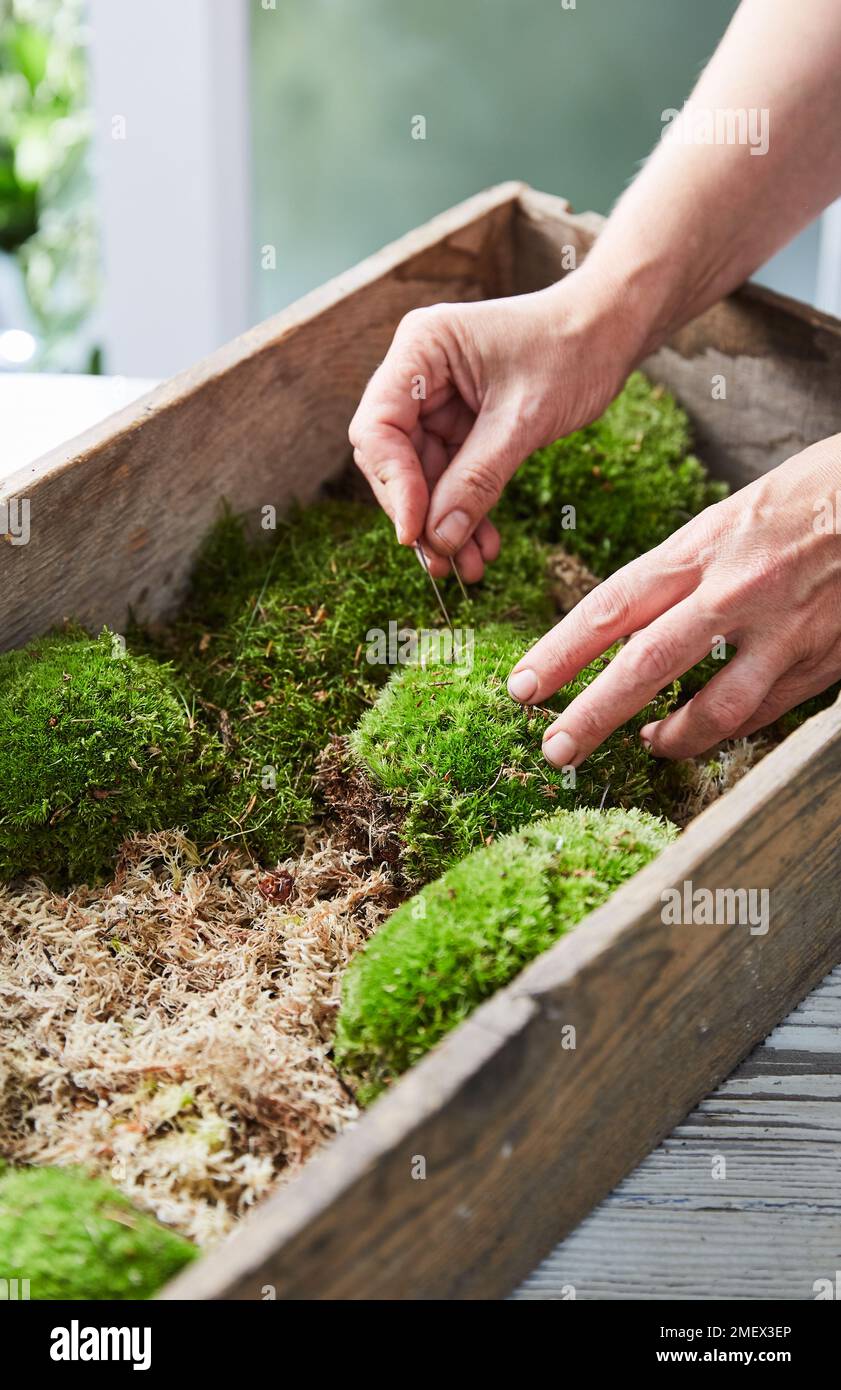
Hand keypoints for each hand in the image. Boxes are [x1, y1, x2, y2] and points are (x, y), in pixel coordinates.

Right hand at [348, 271, 638, 579]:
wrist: (610, 331)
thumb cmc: (573, 348)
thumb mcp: (524, 419)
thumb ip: (478, 478)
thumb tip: (438, 538)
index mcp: (422, 349)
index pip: (379, 426)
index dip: (392, 483)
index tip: (414, 532)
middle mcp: (419, 374)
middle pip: (394, 458)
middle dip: (419, 513)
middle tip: (441, 562)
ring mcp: (438, 401)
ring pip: (423, 477)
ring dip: (444, 525)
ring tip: (469, 567)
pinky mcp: (460, 425)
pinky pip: (452, 478)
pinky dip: (466, 512)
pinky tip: (484, 546)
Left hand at [508, 435, 840, 762]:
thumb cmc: (809, 495)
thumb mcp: (730, 514)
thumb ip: (679, 570)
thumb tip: (625, 625)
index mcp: (703, 545)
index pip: (612, 605)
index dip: (561, 652)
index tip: (523, 685)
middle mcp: (735, 590)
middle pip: (646, 664)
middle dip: (592, 713)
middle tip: (555, 748)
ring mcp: (782, 632)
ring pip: (711, 709)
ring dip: (668, 738)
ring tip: (644, 745)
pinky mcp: (820, 662)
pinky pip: (761, 713)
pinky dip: (725, 730)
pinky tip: (702, 733)